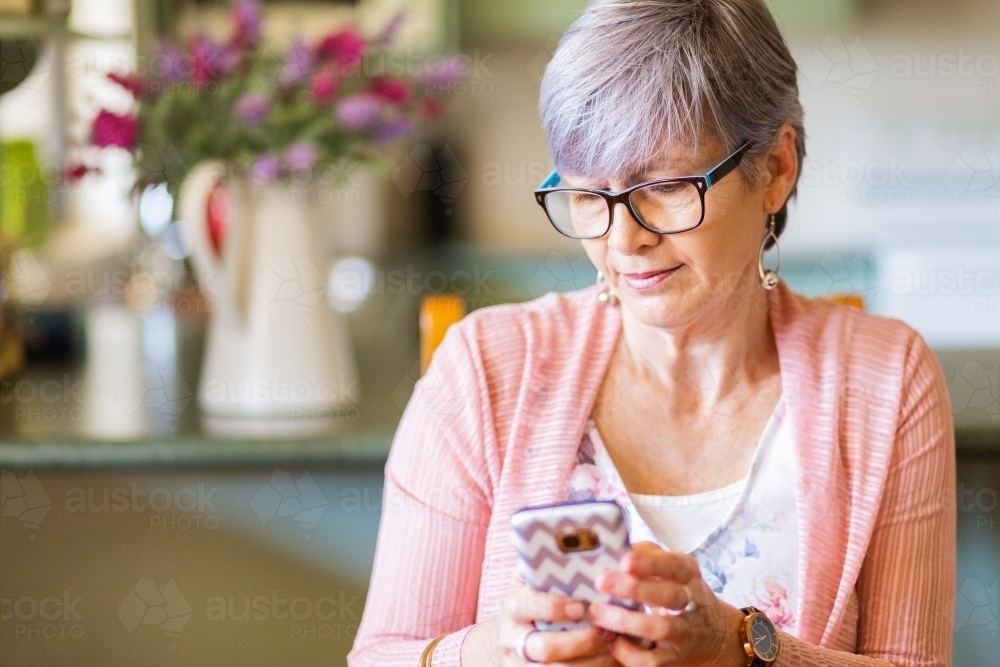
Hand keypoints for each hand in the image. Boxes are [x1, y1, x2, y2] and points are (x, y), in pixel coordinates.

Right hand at [480, 571, 619, 665]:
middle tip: (608, 630)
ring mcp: (523, 664)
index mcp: (514, 605)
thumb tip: (587, 543)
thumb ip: (549, 563)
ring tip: (616, 648)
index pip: (527, 604)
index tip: (580, 606)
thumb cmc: (531, 598)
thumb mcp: (532, 578)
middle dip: (581, 641)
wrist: (507, 638)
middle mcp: (513, 638)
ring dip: (592, 662)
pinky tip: (611, 661)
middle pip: (546, 648)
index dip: (554, 607)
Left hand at [587, 542, 746, 666]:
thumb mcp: (673, 567)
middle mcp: (691, 603)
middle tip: (601, 581)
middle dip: (634, 588)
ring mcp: (685, 632)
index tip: (625, 560)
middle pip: (668, 596)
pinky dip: (630, 652)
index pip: (675, 566)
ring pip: (660, 628)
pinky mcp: (675, 658)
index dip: (651, 563)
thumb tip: (618, 543)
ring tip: (597, 613)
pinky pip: (653, 659)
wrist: (714, 633)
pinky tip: (611, 641)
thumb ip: (649, 554)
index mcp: (689, 575)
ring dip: (626, 621)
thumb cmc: (681, 591)